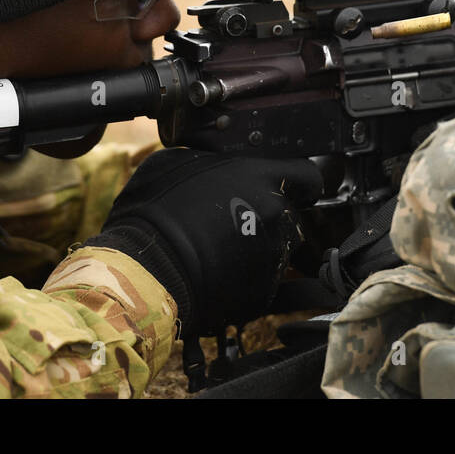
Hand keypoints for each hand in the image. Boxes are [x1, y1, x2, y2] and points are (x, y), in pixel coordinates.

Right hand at [86, 148, 322, 334]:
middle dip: (271, 219)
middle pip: (292, 216)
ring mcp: (274, 256)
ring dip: (259, 249)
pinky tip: (216, 274)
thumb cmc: (155, 212)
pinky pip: (262, 282)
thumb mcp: (176, 162)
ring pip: (279, 250)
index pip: (307, 176)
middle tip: (236, 223)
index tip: (293, 189)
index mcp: (260, 177)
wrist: (146, 269)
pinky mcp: (264, 293)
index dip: (301, 183)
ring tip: (220, 251)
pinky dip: (245, 280)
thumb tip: (211, 162)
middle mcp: (276, 215)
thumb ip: (211, 161)